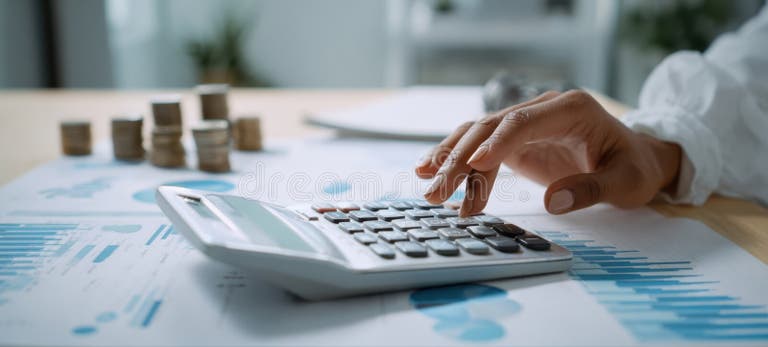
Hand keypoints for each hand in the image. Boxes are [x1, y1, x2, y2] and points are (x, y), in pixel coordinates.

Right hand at [415, 90, 681, 215]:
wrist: (635, 159)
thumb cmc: (634, 168)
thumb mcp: (625, 182)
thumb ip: (591, 189)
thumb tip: (553, 203)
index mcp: (571, 109)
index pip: (524, 120)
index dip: (497, 141)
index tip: (475, 164)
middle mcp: (542, 109)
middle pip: (491, 128)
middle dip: (460, 159)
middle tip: (437, 190)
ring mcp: (525, 123)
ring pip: (477, 135)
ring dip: (450, 160)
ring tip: (428, 187)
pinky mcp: (516, 141)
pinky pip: (481, 149)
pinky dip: (459, 164)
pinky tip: (436, 176)